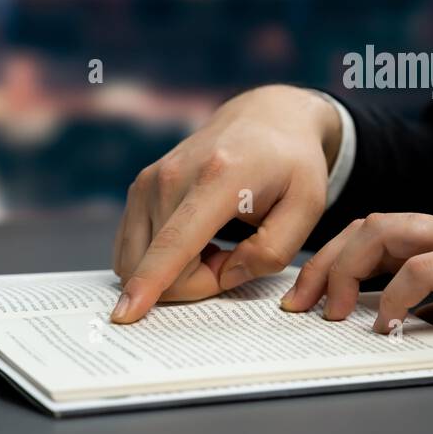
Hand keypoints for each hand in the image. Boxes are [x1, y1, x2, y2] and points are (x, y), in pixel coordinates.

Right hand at [111, 85, 341, 322]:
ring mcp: (148, 181)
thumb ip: (274, 250)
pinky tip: (199, 241)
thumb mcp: (307, 207)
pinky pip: (135, 250)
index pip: (176, 240)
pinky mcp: (138, 189)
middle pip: (158, 264)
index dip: (151, 281)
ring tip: (221, 245)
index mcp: (218, 178)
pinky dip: (165, 260)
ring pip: (141, 261)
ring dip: (181, 272)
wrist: (265, 119)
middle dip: (198, 281)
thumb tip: (227, 274)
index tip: (125, 314)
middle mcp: (171, 176)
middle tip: (238, 256)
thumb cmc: (292, 165)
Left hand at [280, 212, 432, 337]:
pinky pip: (429, 268)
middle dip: (325, 262)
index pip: (380, 233)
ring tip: (332, 310)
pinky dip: (396, 293)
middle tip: (299, 303)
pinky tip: (383, 322)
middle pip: (369, 225)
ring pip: (387, 233)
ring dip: (348, 270)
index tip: (311, 295)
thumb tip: (411, 322)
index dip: (338, 259)